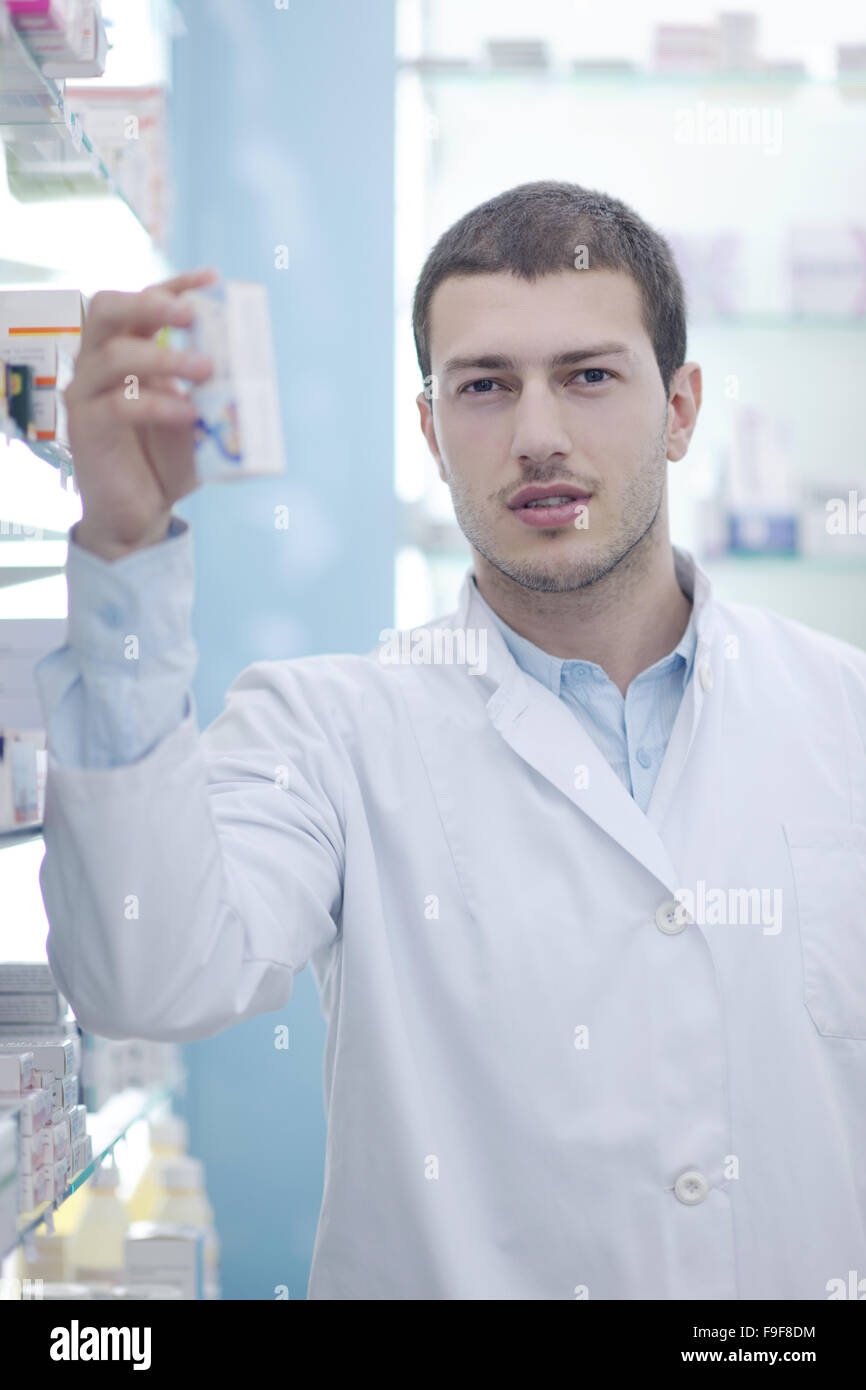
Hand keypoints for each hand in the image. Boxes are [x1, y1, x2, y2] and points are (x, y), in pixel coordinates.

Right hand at [66, 266, 218, 558]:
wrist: (140, 514)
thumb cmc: (166, 461)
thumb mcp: (197, 417)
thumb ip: (213, 391)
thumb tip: (250, 365)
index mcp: (124, 353)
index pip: (140, 302)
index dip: (173, 285)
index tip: (212, 278)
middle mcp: (98, 366)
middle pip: (107, 310)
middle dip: (150, 304)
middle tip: (191, 316)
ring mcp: (87, 395)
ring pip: (114, 355)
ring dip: (164, 357)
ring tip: (205, 370)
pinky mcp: (86, 428)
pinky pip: (119, 404)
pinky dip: (158, 404)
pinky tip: (186, 413)